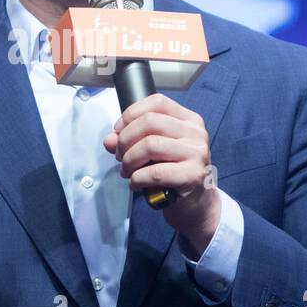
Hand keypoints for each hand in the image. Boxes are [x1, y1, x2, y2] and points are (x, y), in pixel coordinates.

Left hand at [102, 93, 220, 252]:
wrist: (196, 204)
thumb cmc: (174, 173)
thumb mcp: (154, 152)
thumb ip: (131, 141)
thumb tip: (109, 140)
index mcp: (188, 120)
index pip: (157, 102)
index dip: (131, 114)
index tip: (118, 131)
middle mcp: (196, 133)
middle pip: (150, 122)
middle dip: (126, 139)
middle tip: (119, 156)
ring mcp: (197, 153)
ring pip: (150, 145)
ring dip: (129, 160)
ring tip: (126, 170)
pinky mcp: (193, 175)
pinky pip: (155, 172)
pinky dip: (137, 178)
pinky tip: (136, 183)